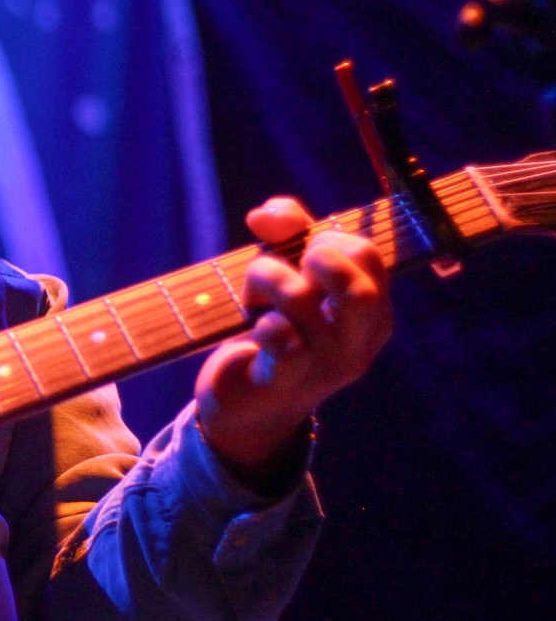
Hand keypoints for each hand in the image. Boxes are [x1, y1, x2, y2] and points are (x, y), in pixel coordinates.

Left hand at [195, 197, 392, 488]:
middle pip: (357, 288)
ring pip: (302, 300)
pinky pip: (280, 340)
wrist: (249, 405)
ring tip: (254, 296)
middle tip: (290, 266)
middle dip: (313, 260)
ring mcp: (326, 366)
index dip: (328, 237)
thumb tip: (264, 215)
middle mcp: (358, 341)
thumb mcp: (286, 273)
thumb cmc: (275, 329)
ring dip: (266, 280)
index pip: (369, 257)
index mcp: (371, 313)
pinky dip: (262, 322)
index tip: (300, 248)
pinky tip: (256, 328)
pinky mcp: (286, 382)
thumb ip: (285, 232)